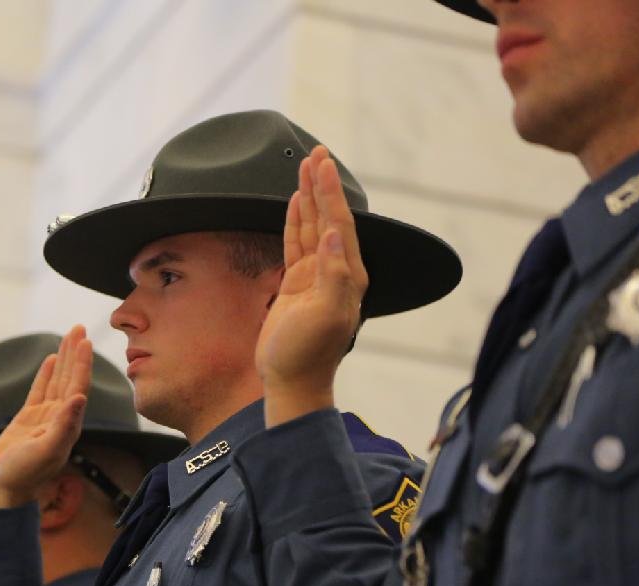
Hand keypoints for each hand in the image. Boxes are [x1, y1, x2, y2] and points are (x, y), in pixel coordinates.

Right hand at [0, 325, 92, 508]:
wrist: (5, 491)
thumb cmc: (24, 475)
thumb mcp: (46, 451)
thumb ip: (64, 425)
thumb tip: (80, 398)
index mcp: (69, 424)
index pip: (78, 386)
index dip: (82, 363)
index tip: (85, 341)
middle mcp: (61, 418)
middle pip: (70, 378)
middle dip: (75, 353)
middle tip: (79, 327)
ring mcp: (45, 418)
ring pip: (56, 381)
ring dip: (64, 358)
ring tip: (69, 335)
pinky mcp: (29, 420)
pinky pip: (40, 390)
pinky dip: (45, 374)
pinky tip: (50, 359)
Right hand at [256, 145, 367, 426]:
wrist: (291, 380)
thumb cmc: (309, 353)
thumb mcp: (326, 315)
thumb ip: (332, 274)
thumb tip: (334, 234)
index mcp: (347, 275)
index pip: (340, 223)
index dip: (330, 193)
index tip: (321, 163)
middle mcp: (335, 271)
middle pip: (328, 218)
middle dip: (322, 185)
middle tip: (316, 153)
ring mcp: (314, 276)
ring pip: (312, 227)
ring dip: (309, 198)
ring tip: (305, 168)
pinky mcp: (296, 285)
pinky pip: (296, 244)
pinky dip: (296, 221)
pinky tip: (295, 204)